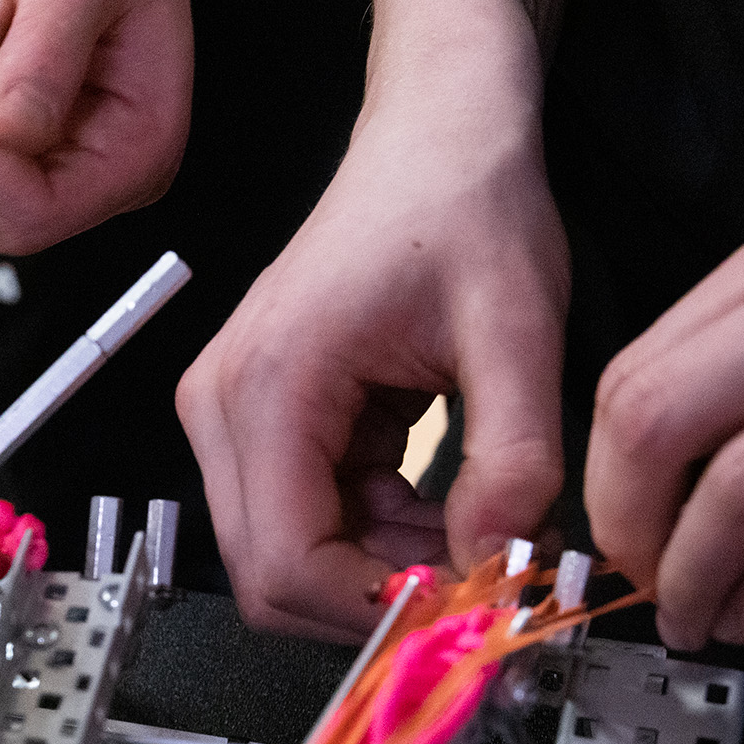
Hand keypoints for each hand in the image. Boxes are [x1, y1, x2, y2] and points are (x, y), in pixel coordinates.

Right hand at [176, 84, 568, 639]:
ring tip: (486, 535)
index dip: (378, 611)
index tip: (468, 612)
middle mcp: (225, 406)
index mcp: (270, 384)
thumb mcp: (518, 332)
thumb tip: (499, 565)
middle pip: (276, 578)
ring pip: (294, 560)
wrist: (437, 131)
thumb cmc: (465, 201)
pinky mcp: (266, 423)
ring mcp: (236, 416)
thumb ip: (513, 460)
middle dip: (382, 600)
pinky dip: (382, 540)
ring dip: (389, 572)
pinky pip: (312, 524)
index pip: (288, 564)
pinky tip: (450, 509)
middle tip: (484, 586)